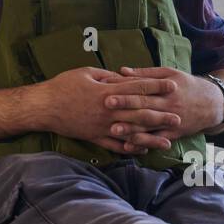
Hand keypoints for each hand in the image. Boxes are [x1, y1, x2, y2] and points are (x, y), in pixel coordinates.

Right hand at [37, 67, 182, 155]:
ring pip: (132, 134)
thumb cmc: (63, 86)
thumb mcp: (86, 73)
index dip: (156, 86)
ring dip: (151, 137)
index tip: (172, 85)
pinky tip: (143, 151)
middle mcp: (108, 112)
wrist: (44, 107)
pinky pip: (116, 146)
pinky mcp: (95, 137)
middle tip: (179, 116)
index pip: (137, 88)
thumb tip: (124, 77)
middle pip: (140, 113)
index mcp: (107, 92)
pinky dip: (131, 149)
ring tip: (168, 141)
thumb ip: (108, 76)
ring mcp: (103, 127)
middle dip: (161, 115)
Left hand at [96, 66, 223, 148]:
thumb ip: (145, 74)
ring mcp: (171, 121)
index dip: (125, 91)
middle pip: (144, 107)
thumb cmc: (187, 85)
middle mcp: (168, 105)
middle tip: (106, 106)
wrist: (213, 104)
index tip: (108, 91)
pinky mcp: (173, 134)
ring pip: (149, 126)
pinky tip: (129, 146)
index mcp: (166, 88)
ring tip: (113, 130)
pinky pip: (157, 140)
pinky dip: (143, 144)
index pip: (143, 89)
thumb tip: (121, 70)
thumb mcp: (170, 73)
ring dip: (131, 129)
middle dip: (125, 107)